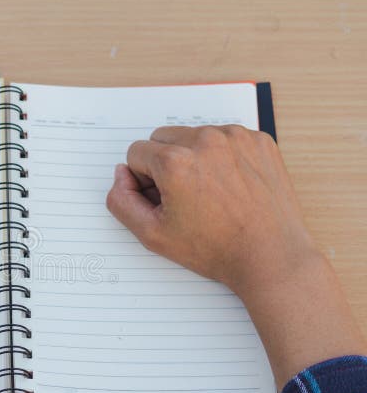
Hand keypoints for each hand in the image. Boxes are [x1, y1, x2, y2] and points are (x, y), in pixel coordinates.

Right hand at [107, 125, 363, 386]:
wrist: (270, 256)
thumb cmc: (215, 249)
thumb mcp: (152, 235)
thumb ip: (121, 201)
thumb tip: (122, 174)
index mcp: (175, 161)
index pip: (136, 153)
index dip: (144, 181)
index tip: (165, 202)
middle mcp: (205, 140)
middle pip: (162, 138)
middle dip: (165, 164)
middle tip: (184, 198)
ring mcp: (236, 137)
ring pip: (194, 136)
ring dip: (193, 158)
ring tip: (210, 193)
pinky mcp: (259, 140)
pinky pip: (225, 138)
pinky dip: (222, 157)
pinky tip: (231, 186)